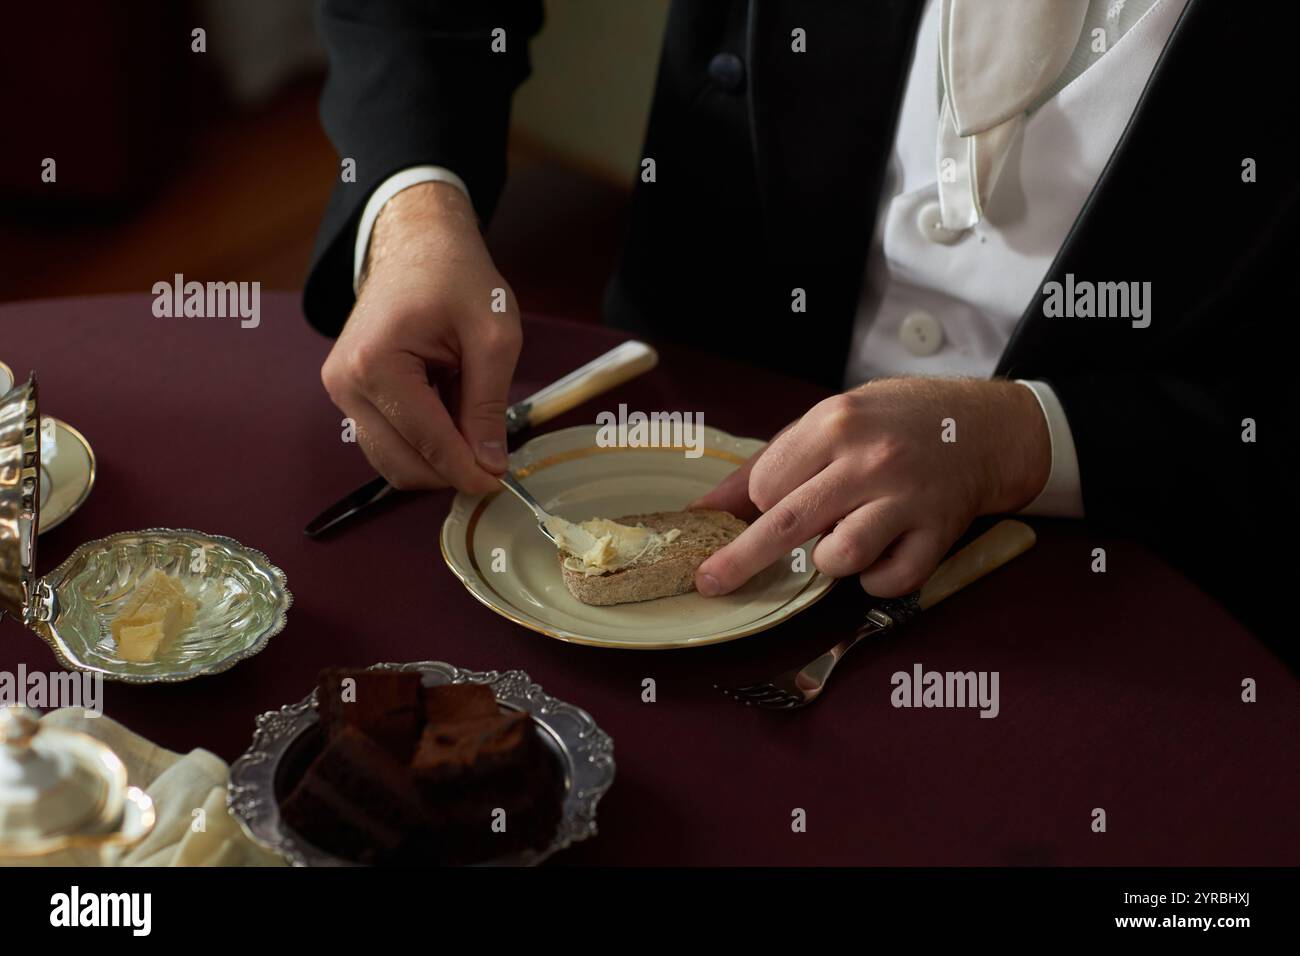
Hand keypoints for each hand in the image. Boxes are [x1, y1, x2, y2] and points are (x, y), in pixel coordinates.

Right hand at [320, 182, 519, 494]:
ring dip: (434, 457)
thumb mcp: (493, 337)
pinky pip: (386, 440)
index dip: (465, 470)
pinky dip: (421, 443)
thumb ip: (489, 406)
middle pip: (400, 462)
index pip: (425, 440)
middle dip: (449, 470)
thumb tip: (490, 465)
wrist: (418, 244)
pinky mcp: (348, 393)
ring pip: (391, 459)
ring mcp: (341, 390)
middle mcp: (346, 382)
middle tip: (492, 464)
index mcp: (376, 362)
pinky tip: (449, 413)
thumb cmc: (456, 277)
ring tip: (470, 421)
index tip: (497, 484)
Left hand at [690, 378, 1050, 596]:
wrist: (981, 425)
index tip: (776, 501)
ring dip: (830, 560)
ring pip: (840, 557)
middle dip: (741, 560)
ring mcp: (907, 499)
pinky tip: (883, 551)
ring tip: (844, 536)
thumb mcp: (830, 419)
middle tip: (711, 582)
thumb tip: (706, 509)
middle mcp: (869, 460)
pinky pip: (890, 581)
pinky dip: (877, 579)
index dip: (763, 502)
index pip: (766, 486)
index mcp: (835, 423)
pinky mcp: (938, 533)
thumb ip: (769, 463)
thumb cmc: (894, 421)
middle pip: (787, 524)